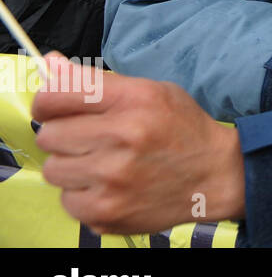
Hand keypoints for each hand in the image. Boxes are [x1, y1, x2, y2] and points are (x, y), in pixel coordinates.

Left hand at [32, 53, 243, 234]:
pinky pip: (66, 201)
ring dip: (73, 168)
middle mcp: (123, 136)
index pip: (55, 95)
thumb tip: (50, 64)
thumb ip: (97, 81)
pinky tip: (110, 188)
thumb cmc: (182, 130)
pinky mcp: (107, 212)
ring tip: (103, 165)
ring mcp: (113, 178)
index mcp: (134, 99)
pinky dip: (83, 195)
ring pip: (53, 170)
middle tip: (93, 140)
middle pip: (49, 136)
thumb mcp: (150, 92)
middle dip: (65, 137)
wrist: (216, 176)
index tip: (57, 109)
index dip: (48, 102)